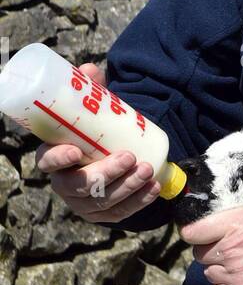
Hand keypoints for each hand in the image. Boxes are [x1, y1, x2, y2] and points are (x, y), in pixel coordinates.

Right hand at [34, 62, 161, 222]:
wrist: (107, 158)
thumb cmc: (93, 133)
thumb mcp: (90, 112)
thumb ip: (89, 92)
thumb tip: (89, 69)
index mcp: (53, 157)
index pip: (47, 162)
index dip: (57, 159)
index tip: (73, 150)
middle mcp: (64, 184)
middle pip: (79, 186)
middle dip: (106, 173)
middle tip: (129, 156)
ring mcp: (83, 203)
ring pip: (103, 201)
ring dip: (128, 187)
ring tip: (148, 170)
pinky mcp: (103, 214)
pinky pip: (120, 213)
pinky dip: (139, 201)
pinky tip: (153, 188)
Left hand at [178, 152, 242, 284]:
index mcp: (234, 222)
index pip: (193, 232)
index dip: (195, 232)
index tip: (202, 233)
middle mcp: (230, 249)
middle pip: (200, 254)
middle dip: (209, 252)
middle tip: (226, 250)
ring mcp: (237, 274)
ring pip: (211, 275)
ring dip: (220, 271)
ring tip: (236, 267)